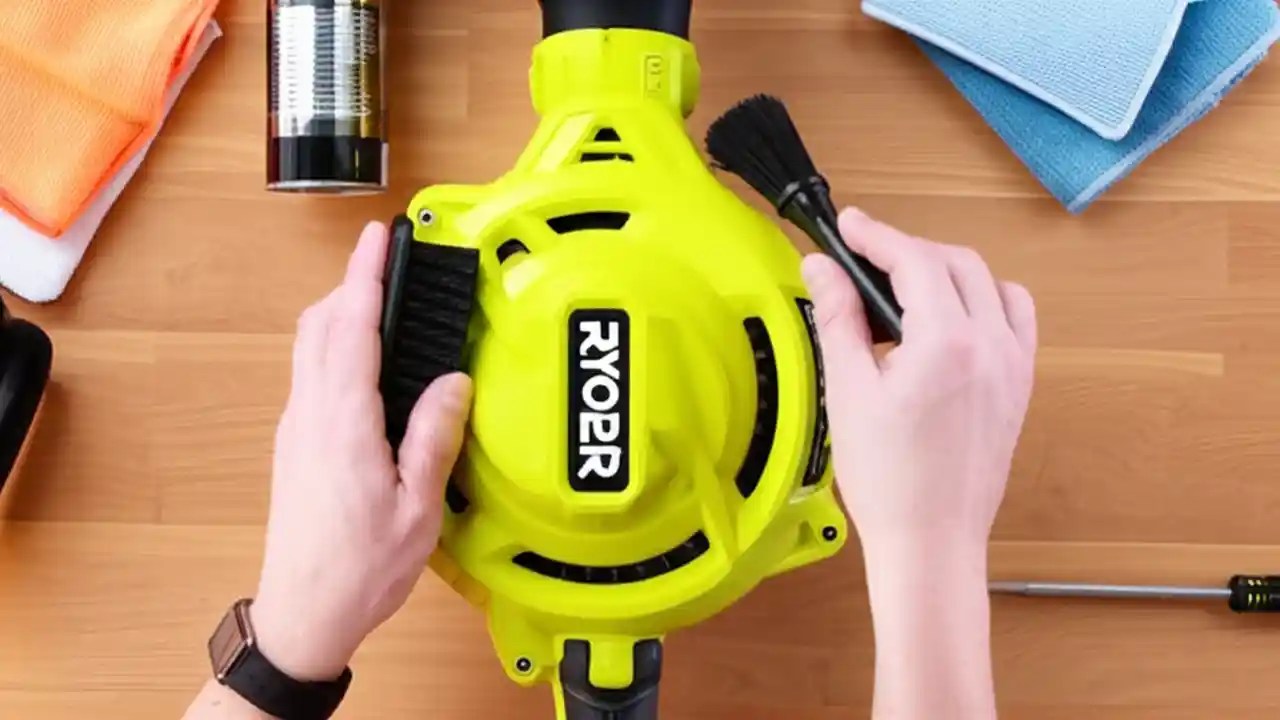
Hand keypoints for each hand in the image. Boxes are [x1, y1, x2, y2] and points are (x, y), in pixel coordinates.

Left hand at [252, 222, 472, 681]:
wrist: (304, 614)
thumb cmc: (362, 570)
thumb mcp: (419, 507)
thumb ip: (434, 436)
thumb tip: (452, 381)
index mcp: (344, 423)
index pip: (351, 328)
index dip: (366, 276)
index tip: (379, 237)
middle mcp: (311, 416)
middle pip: (320, 326)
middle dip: (351, 285)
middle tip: (390, 266)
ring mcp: (296, 430)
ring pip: (310, 349)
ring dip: (341, 315)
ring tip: (384, 307)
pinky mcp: (295, 446)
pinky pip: (311, 377)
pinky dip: (335, 349)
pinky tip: (369, 368)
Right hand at [802, 208, 1034, 718]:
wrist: (933, 541)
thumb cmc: (888, 478)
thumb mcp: (849, 392)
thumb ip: (838, 319)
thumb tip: (822, 266)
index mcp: (948, 342)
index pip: (914, 261)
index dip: (877, 235)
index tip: (847, 225)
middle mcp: (993, 345)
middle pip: (955, 262)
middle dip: (908, 250)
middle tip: (862, 257)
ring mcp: (1015, 364)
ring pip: (990, 283)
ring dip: (948, 270)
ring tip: (904, 287)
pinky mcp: (1021, 385)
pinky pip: (1016, 317)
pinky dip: (985, 300)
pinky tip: (951, 318)